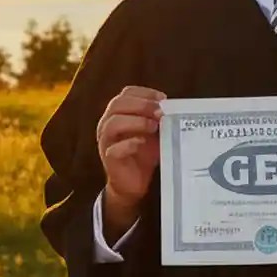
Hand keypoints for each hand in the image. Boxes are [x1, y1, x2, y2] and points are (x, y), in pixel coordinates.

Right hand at [97, 85, 165, 237]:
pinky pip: (114, 149)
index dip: (144, 93)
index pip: (126, 94)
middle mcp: (107, 124)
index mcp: (117, 113)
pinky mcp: (109, 159)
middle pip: (117, 105)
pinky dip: (129, 144)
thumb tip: (171, 107)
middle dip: (141, 105)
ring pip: (113, 124)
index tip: (162, 98)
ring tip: (153, 126)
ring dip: (135, 121)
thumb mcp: (153, 133)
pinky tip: (142, 143)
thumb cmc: (142, 154)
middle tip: (159, 111)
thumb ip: (157, 119)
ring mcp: (106, 142)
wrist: (132, 184)